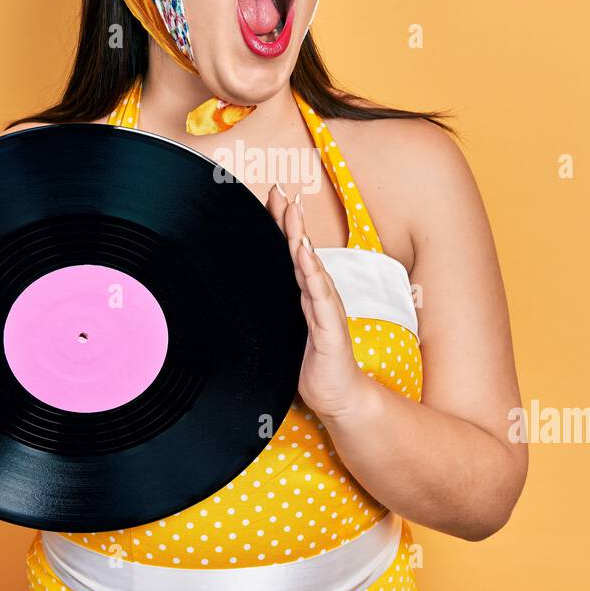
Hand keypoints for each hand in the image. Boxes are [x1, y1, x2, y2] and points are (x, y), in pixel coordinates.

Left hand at [266, 184, 369, 420]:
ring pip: (312, 269)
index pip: (291, 254)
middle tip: (281, 192)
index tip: (272, 197)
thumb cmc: (315, 364)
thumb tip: (249, 290)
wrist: (340, 397)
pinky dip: (313, 275)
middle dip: (291, 222)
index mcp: (306, 294)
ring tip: (293, 215)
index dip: (283, 226)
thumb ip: (276, 309)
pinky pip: (321, 299)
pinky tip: (305, 257)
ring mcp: (327, 311)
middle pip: (302, 252)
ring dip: (301, 241)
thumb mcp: (286, 331)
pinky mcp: (330, 331)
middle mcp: (318, 296)